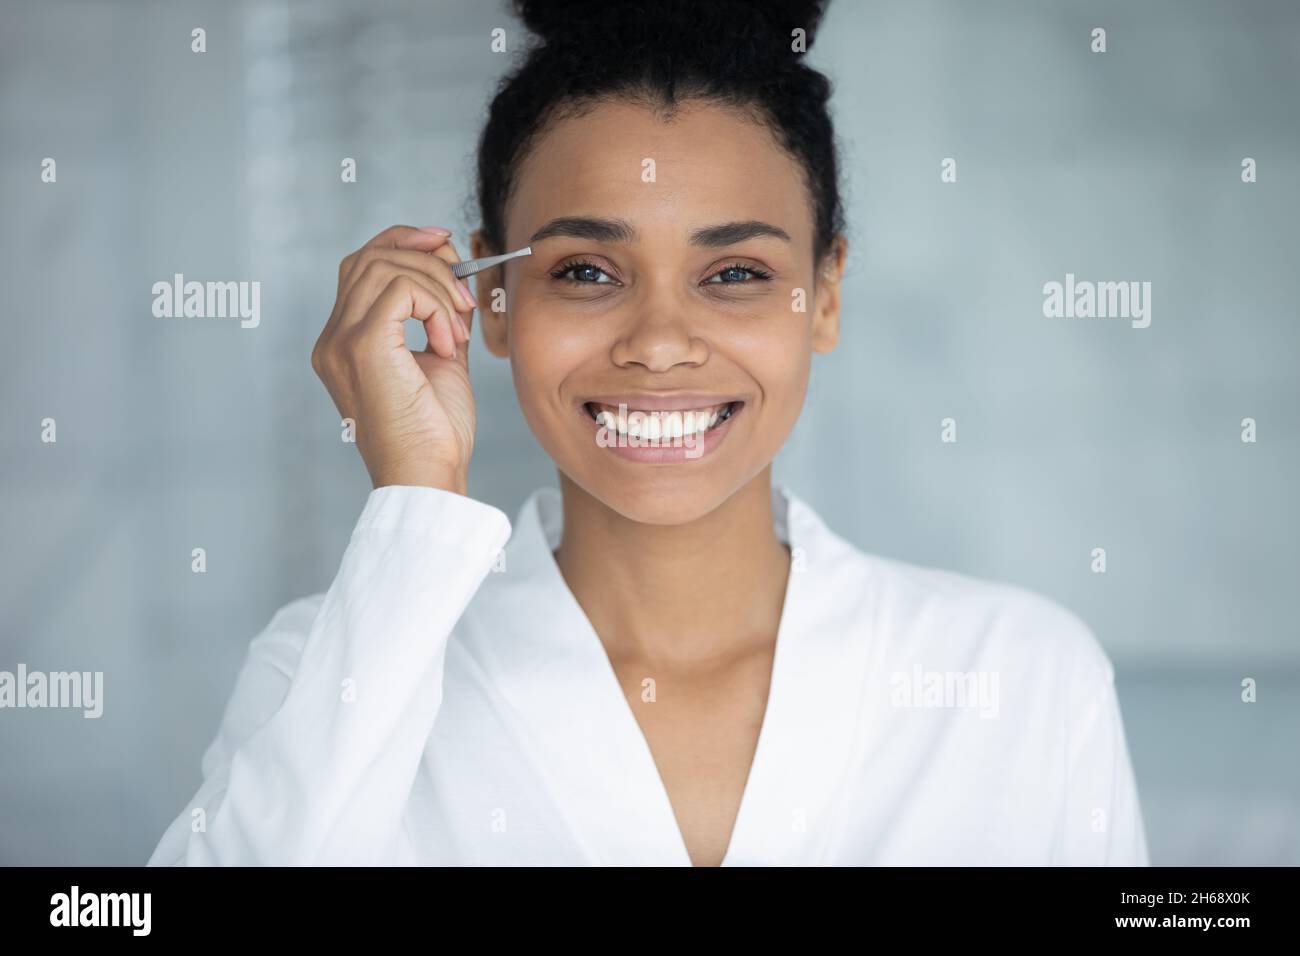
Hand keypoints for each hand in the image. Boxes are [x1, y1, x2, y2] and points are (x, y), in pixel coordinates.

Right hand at [311, 225, 478, 493]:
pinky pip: (400, 288)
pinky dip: (434, 304)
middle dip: (425, 256)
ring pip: (386, 265)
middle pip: (370, 256)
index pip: (362, 265)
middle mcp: (333, 339)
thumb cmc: (434, 433)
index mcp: (344, 342)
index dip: (403, 242)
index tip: (445, 245)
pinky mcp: (362, 346)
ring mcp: (342, 341)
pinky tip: (446, 342)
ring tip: (456, 330)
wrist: (428, 476)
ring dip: (437, 286)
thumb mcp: (440, 360)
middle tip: (463, 292)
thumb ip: (437, 318)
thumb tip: (454, 276)